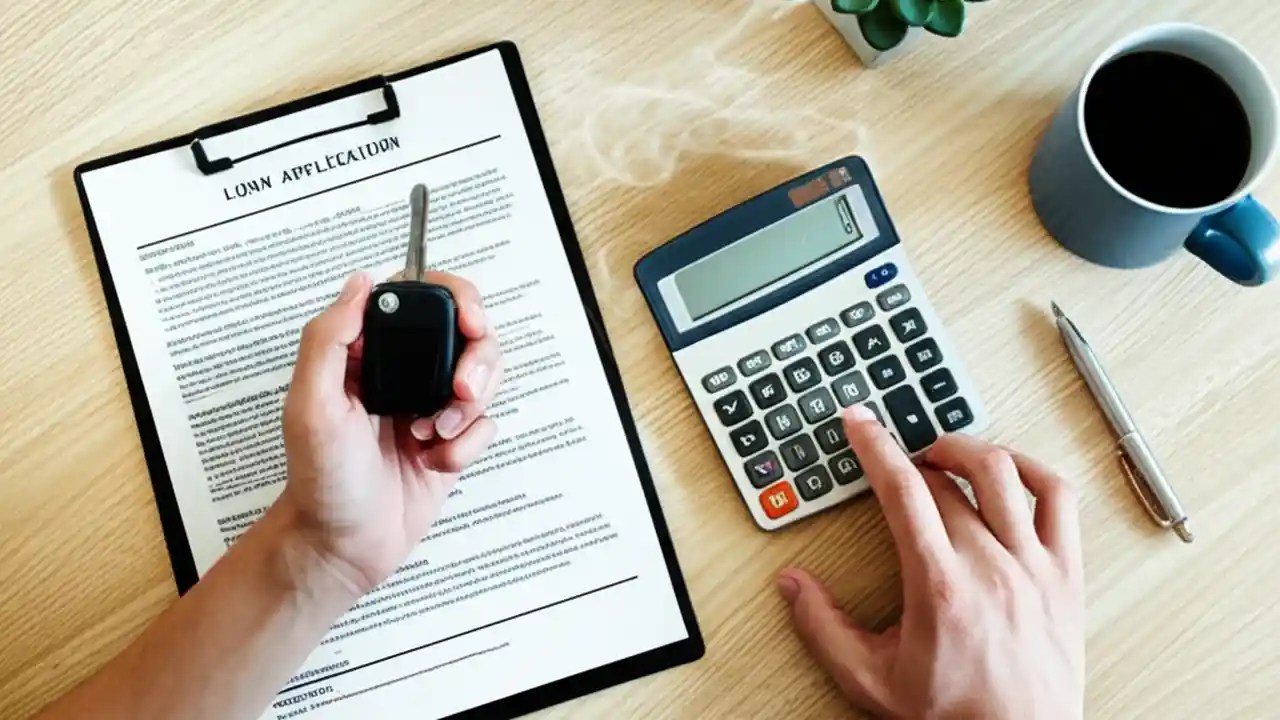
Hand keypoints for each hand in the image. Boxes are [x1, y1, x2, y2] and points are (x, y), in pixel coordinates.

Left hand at [277, 271, 501, 594]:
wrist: (341, 548)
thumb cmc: (320, 481)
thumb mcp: (311, 404)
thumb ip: (329, 338)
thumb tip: (361, 283)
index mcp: (369, 352)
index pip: (423, 298)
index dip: (458, 300)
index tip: (470, 322)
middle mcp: (403, 372)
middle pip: (469, 333)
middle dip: (477, 360)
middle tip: (461, 389)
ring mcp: (430, 406)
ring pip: (484, 376)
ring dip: (471, 405)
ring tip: (436, 433)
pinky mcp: (451, 442)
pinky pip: (485, 425)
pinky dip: (468, 444)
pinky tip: (436, 461)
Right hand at [778, 405, 1083, 718]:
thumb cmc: (956, 715)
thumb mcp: (870, 678)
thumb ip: (823, 627)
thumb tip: (793, 584)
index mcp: (939, 585)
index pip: (902, 489)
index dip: (875, 446)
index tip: (860, 423)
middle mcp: (989, 565)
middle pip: (944, 479)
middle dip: (908, 453)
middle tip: (891, 452)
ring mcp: (1034, 564)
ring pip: (1002, 472)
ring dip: (966, 449)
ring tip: (943, 451)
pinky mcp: (1066, 572)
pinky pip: (1059, 497)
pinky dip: (1032, 469)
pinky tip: (1010, 469)